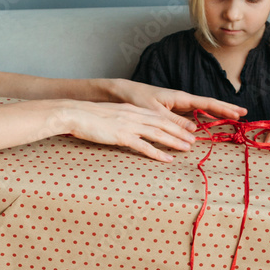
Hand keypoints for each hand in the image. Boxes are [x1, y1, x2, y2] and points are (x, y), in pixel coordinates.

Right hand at [60, 101, 200, 161]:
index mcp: (132, 110)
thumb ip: (123, 120)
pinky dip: (157, 153)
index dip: (174, 123)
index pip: (158, 116)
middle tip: (194, 141)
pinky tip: (168, 159)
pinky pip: (143, 146)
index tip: (185, 130)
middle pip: (163, 124)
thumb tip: (130, 129)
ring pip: (158, 133)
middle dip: (180, 132)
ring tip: (187, 148)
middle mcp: (134, 115)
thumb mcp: (111, 115)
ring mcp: (128, 125)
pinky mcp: (121, 136)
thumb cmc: (89, 117)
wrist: (75, 113)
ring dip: (174, 141)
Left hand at [106, 80, 245, 124]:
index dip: (224, 108)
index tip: (239, 112)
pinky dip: (204, 117)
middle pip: (209, 104)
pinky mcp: (173, 110)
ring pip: (203, 109)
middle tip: (244, 113)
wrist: (123, 91)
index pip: (207, 103)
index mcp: (180, 97)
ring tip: (234, 116)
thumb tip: (194, 131)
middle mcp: (182, 100)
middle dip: (227, 108)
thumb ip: (173, 122)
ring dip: (218, 112)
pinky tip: (211, 122)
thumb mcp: (154, 113)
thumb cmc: (137, 99)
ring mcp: (179, 105)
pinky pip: (193, 114)